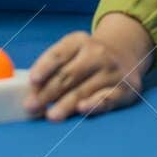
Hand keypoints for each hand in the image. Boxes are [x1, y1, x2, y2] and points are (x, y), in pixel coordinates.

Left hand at [24, 13, 153, 120]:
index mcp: (78, 41)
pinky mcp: (125, 89)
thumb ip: (54, 66)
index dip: (44, 67)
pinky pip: (107, 98)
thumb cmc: (88, 57)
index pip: (58, 54)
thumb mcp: (72, 50)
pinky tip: (81, 109)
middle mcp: (97, 53)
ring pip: (83, 90)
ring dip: (65, 104)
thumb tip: (31, 89)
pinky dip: (94, 104)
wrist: (125, 54)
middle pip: (68, 75)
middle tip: (32, 106)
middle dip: (47, 93)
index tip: (32, 81)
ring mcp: (111, 71)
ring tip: (50, 115)